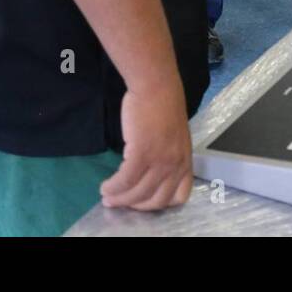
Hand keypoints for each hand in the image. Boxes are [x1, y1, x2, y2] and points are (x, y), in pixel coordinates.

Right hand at [100, 87, 193, 210]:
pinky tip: (105, 186)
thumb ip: (168, 157)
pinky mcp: (142, 153)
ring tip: (107, 196)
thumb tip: (150, 173)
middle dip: (135, 206)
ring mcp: (160, 160)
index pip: (179, 196)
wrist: (156, 86)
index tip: (143, 201)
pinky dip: (113, 187)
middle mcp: (176, 164)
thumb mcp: (175, 137)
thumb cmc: (163, 106)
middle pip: (155, 200)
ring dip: (119, 198)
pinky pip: (124, 180)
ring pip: (138, 192)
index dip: (159, 203)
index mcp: (186, 160)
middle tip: (120, 204)